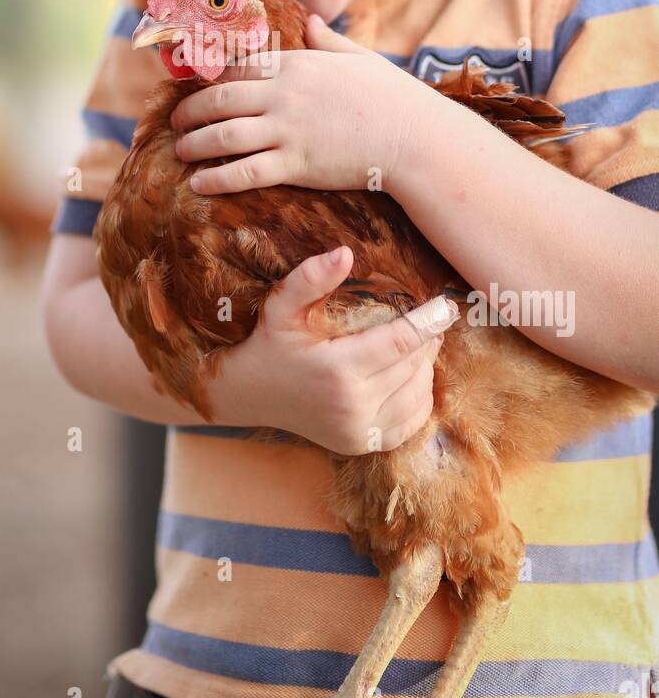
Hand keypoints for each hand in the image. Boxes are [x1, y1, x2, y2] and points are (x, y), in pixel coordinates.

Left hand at [170, 13, 423, 194]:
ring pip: (224, 137)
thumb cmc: (391, 96)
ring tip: (180, 152)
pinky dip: (217, 179)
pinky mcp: (296, 165)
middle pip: (219, 100)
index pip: (238, 66)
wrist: (413, 137)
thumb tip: (312, 20)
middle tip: (175, 122)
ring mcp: (288, 130)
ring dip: (195, 145)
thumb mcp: (358, 58)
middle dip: (189, 112)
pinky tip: (198, 185)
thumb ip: (328, 39)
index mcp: (296, 64)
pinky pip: (245, 173)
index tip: (192, 85)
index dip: (209, 76)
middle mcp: (284, 94)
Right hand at [207, 245, 459, 454]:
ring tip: (421, 346)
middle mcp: (352, 406)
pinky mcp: (362, 445)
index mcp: (337, 370)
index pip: (401, 342)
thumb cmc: (270, 341)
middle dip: (427, 341)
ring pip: (417, 394)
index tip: (447, 305)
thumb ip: (310, 278)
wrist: (250, 393)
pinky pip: (411, 423)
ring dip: (426, 368)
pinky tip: (413, 377)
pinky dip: (420, 398)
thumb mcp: (282, 305)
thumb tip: (345, 253)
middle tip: (429, 320)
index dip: (429, 322)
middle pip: (413, 367)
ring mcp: (358, 432)